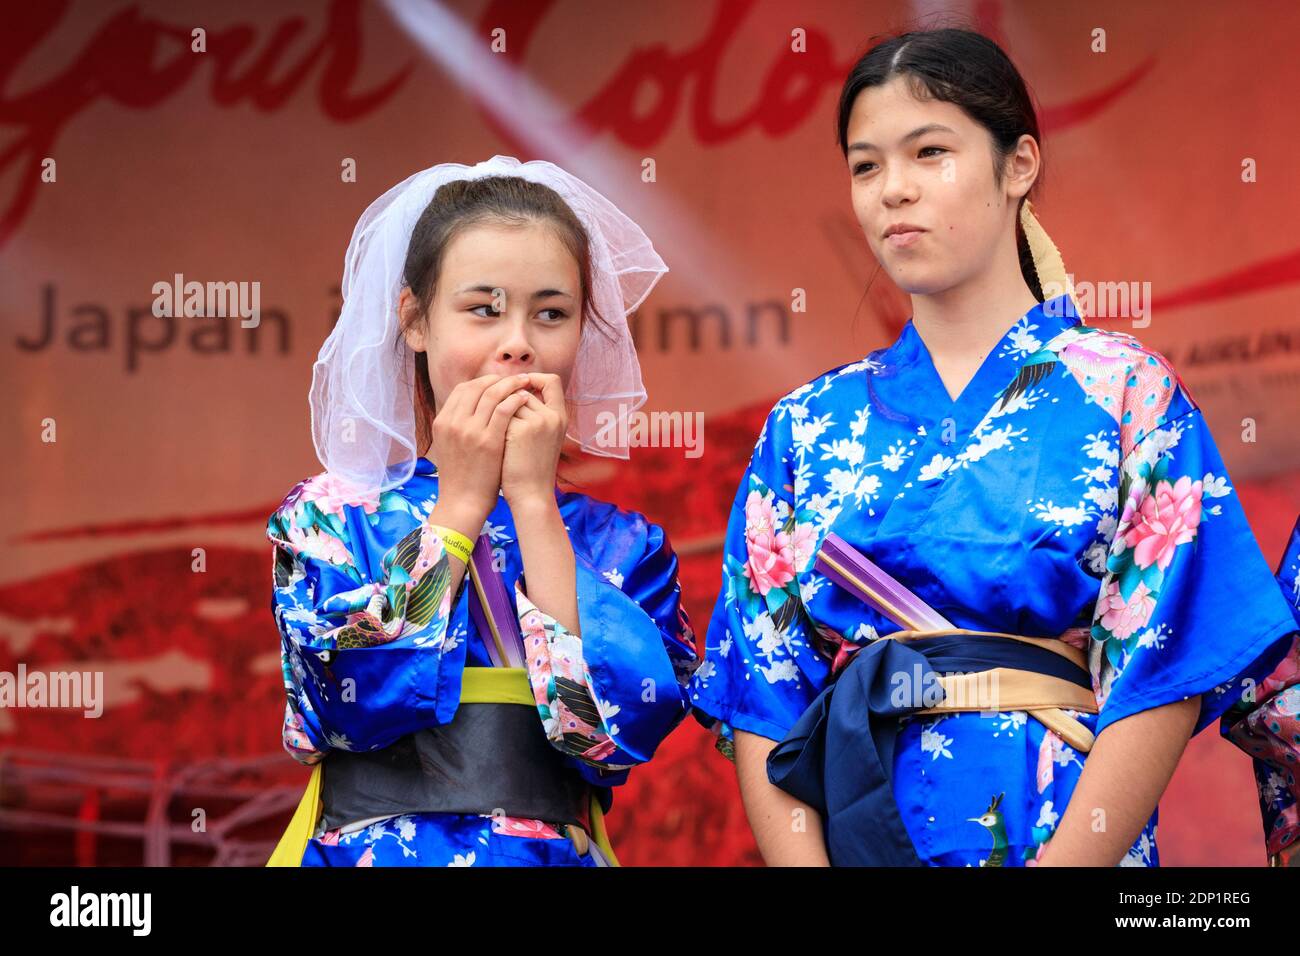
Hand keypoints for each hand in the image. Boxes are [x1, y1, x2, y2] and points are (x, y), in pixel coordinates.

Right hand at [428, 372, 533, 535]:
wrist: (462, 503)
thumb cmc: (462, 477)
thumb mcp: (450, 445)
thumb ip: (458, 424)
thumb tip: (474, 407)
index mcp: (442, 421)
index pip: (462, 389)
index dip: (482, 381)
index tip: (498, 382)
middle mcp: (453, 422)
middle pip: (476, 387)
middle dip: (498, 379)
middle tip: (515, 378)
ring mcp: (469, 431)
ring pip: (492, 394)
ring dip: (511, 385)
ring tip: (525, 383)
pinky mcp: (488, 441)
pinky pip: (504, 410)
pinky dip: (516, 400)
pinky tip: (526, 398)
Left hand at [501, 372, 567, 505]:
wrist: (530, 497)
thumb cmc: (531, 469)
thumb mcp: (542, 439)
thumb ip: (534, 416)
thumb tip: (513, 393)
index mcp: (560, 417)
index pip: (551, 381)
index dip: (532, 379)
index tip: (514, 389)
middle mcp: (552, 416)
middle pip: (522, 390)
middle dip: (505, 400)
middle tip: (493, 417)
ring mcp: (538, 422)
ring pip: (507, 400)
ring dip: (495, 412)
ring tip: (490, 430)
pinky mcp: (522, 430)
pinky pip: (498, 413)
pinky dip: (491, 423)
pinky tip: (487, 438)